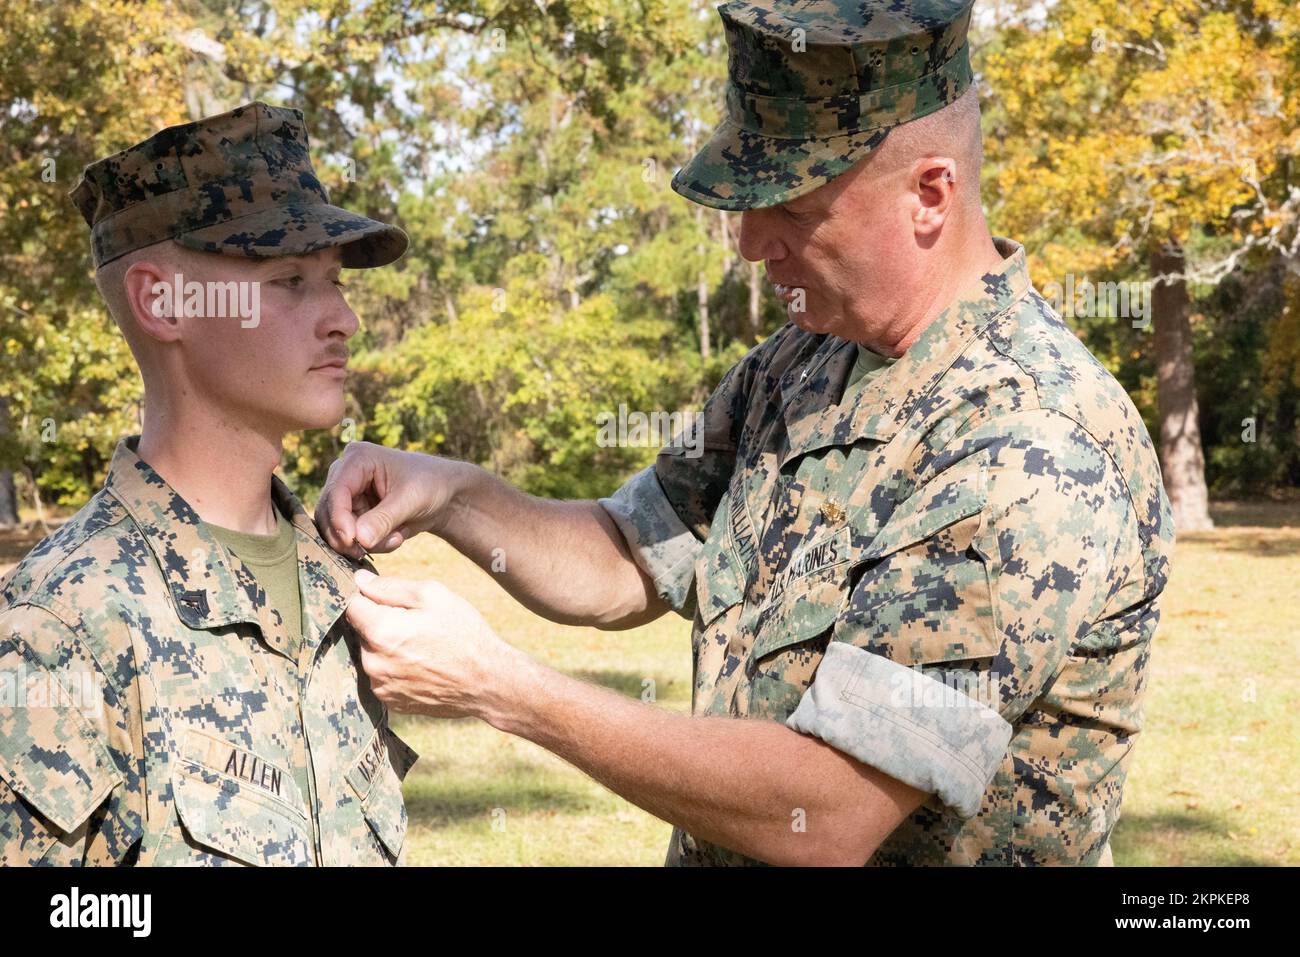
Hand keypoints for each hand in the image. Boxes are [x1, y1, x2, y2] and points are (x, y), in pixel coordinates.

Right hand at [316, 441, 471, 557]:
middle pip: (327, 512)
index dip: (339, 518)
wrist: (444, 494)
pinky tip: (395, 537)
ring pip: (337, 529)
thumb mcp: (410, 500)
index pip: (337, 491)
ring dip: (365, 542)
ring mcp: (348, 495)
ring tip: (396, 539)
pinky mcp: (354, 513)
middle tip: (368, 550)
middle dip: (349, 535)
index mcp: (359, 459)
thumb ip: (384, 519)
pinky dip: (372, 544)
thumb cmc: (431, 485)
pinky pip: (351, 538)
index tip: (352, 540)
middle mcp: (346, 474)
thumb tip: (359, 539)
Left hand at [345, 569, 528, 719]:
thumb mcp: (433, 596)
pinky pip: (382, 676)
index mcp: (380, 631)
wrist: (487, 682)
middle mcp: (373, 662)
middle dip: (379, 622)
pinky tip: (421, 664)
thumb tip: (359, 581)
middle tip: (414, 623)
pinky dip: (394, 668)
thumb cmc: (464, 633)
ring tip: (420, 646)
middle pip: (361, 631)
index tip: (385, 598)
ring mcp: (380, 686)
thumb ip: (390, 587)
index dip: (367, 596)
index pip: (351, 604)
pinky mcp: (390, 701)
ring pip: (371, 654)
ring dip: (386, 646)